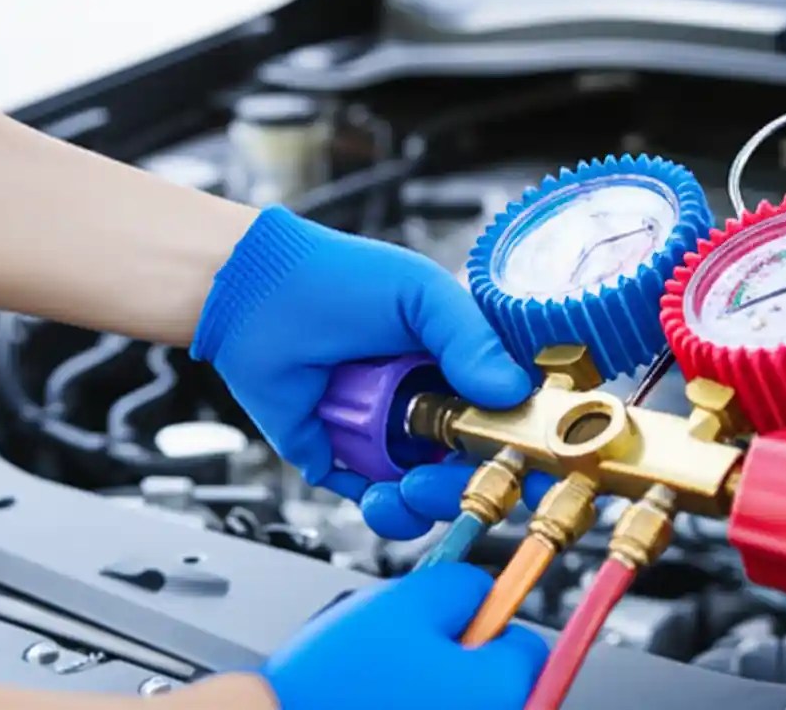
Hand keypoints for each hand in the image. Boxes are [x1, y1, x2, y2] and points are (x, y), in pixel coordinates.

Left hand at [191, 206, 532, 537]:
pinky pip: (376, 498)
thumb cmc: (339, 278)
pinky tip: (379, 495)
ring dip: (425, 502)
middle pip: (474, 465)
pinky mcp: (346, 458)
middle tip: (447, 477)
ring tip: (408, 489)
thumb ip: (471, 340)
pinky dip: (383, 506)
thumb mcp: (422, 294)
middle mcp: (434, 403)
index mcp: (463, 363)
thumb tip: (514, 391)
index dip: (523, 444)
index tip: (529, 465)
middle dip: (468, 483)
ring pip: (429, 490)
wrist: (256, 295)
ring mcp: (391, 434)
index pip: (511, 416)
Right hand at [260, 563, 547, 709]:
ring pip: (462, 700)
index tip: (451, 623)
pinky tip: (377, 704)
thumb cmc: (337, 682)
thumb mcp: (406, 602)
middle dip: (461, 660)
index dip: (485, 624)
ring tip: (385, 683)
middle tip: (408, 655)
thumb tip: (481, 590)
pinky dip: (416, 708)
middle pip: (498, 680)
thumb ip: (461, 585)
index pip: (526, 644)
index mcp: (503, 689)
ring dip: (436, 687)